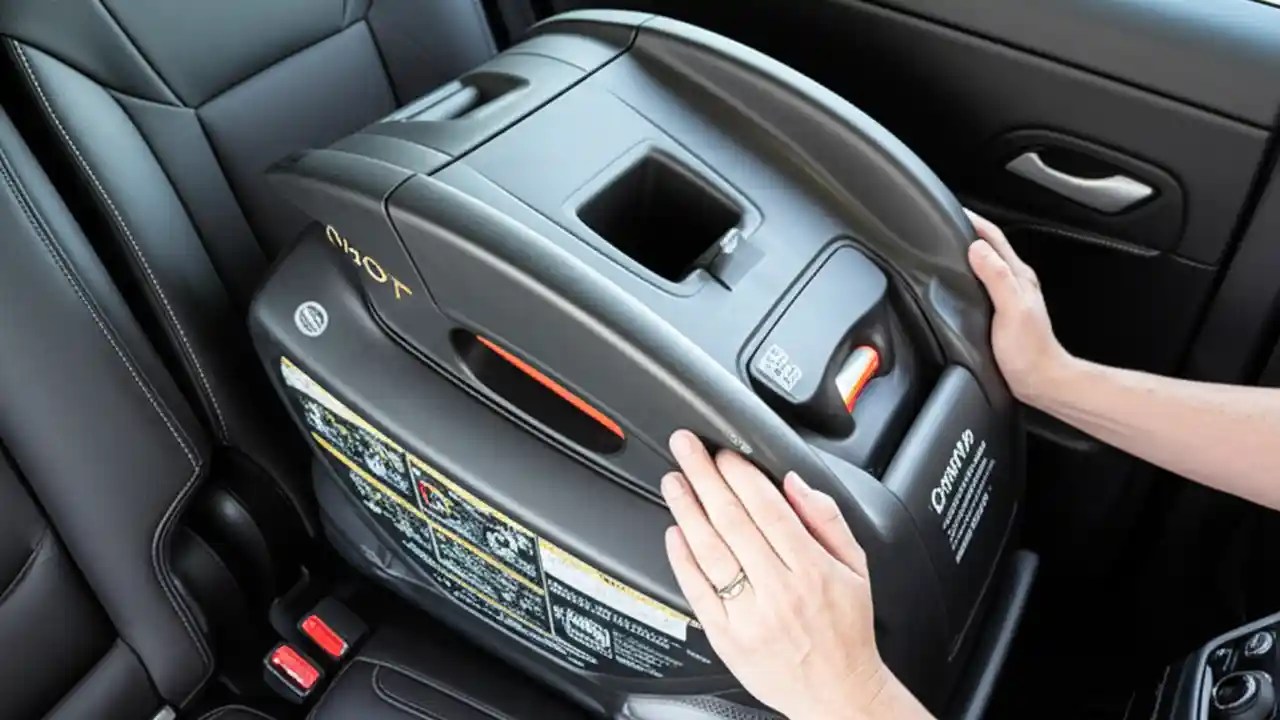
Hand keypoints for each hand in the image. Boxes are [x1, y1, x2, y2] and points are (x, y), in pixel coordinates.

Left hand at [661, 430, 931, 719]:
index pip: (768, 508)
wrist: (838, 693)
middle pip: (732, 521)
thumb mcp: (856, 568)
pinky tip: (673, 533)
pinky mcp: (727, 638)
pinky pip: (698, 591)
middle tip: (686, 448)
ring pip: (710, 552)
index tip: (725, 453)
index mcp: (812, 569)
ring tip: (674, 481)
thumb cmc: (846, 630)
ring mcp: (749, 616)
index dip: (741, 474)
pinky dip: (682, 559)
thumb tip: (794, 483)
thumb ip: (827, 519)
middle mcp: (779, 591)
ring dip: (686, 510)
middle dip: (705, 476)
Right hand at [965, 210, 1072, 404]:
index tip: (950, 212)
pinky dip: (970, 273)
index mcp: (1018, 276)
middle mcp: (1016, 281)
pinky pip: (984, 282)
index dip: (973, 221)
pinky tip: (960, 280)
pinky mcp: (1003, 311)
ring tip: (947, 246)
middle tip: (943, 224)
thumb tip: (976, 248)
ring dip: (969, 251)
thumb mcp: (1012, 310)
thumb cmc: (1029, 352)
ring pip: (987, 263)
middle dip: (968, 231)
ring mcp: (1010, 296)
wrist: (1041, 381)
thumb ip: (996, 277)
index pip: (993, 237)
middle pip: (990, 246)